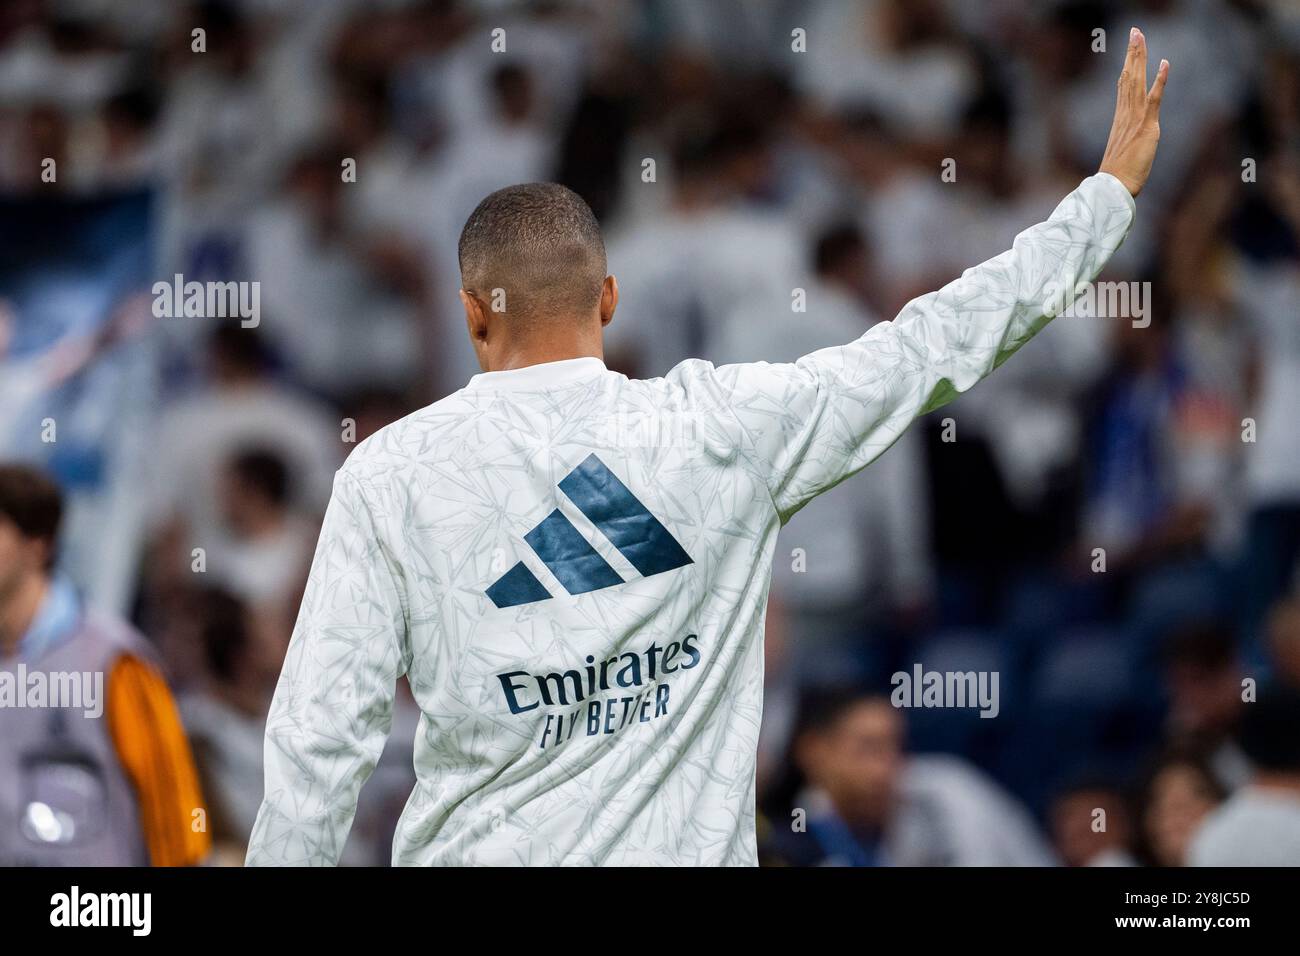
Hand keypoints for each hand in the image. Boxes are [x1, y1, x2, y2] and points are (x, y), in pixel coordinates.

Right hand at [1098, 27, 1168, 196]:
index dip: (1127, 65)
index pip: (1124, 86)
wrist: (1113, 187)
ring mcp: (1135, 119)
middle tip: (1135, 32)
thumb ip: (1128, 141)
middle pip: (1128, 77)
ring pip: (1137, 81)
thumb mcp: (1124, 152)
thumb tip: (1130, 141)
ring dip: (1140, 58)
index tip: (1130, 48)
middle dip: (1132, 54)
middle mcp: (1126, 114)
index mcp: (1121, 119)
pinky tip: (1164, 63)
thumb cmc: (1117, 176)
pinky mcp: (1146, 126)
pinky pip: (1154, 99)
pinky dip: (1159, 80)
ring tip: (1141, 38)